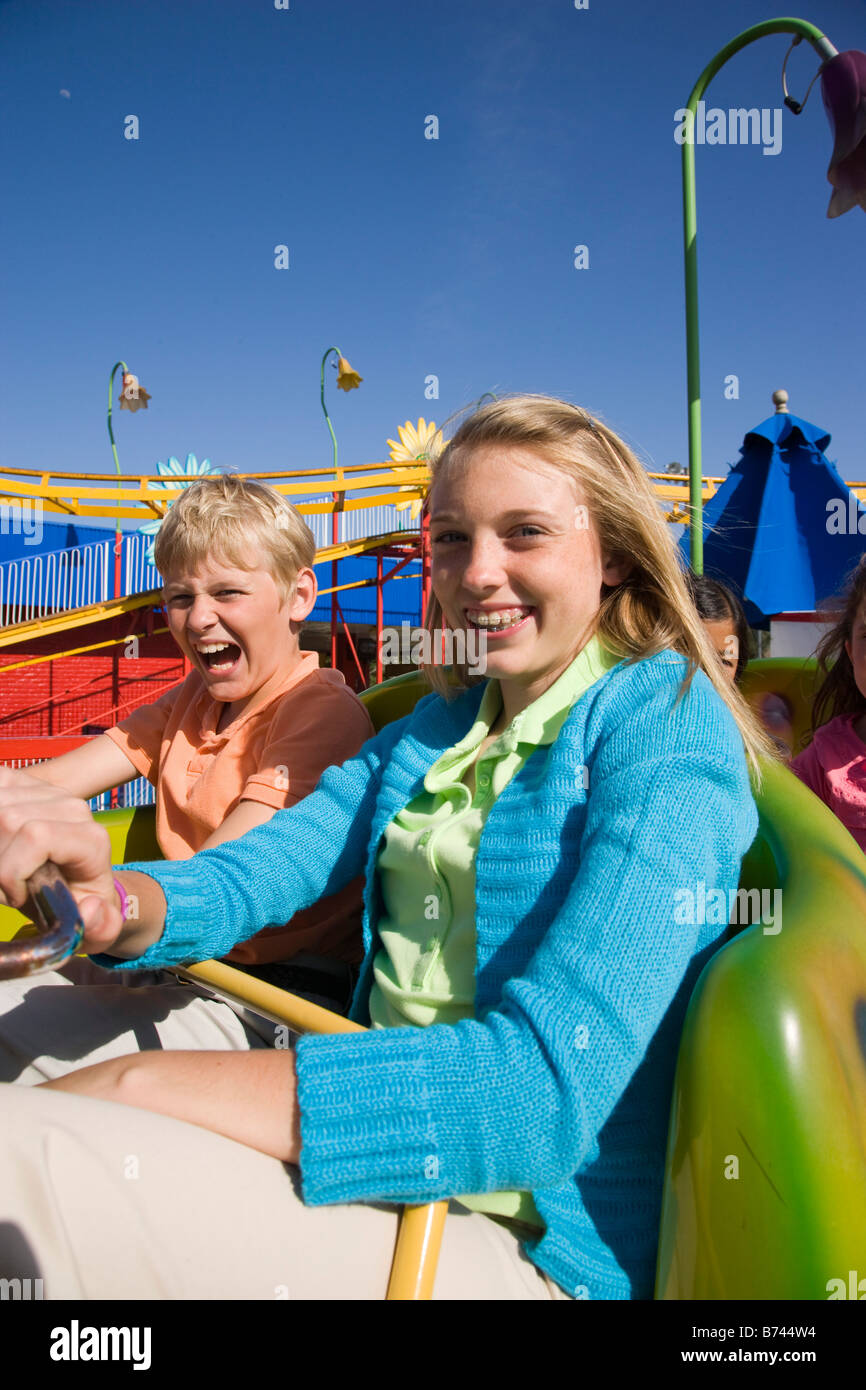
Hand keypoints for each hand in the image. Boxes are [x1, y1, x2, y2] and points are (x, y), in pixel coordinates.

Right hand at [0, 766, 122, 953]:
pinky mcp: (22, 782)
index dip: (11, 870)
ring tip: (4, 866)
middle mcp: (73, 806)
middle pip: (8, 820)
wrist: (79, 882)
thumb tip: (90, 910)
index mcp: (92, 840)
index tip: (15, 896)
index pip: (35, 835)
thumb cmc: (81, 905)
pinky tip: (0, 844)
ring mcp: (47, 791)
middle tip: (6, 887)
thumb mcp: (99, 927)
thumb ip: (102, 927)